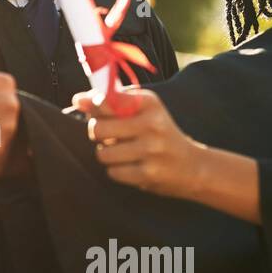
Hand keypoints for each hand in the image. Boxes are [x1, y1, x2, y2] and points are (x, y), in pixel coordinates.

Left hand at [75, 87, 203, 197]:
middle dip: (97, 134)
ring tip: (121, 152)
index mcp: (148, 102)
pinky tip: (131, 165)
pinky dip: (117, 170)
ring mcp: (151, 149)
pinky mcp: (149, 173)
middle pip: (97, 129)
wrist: (194, 167)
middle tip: (108, 136)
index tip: (97, 113)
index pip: (105, 100)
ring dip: (106, 154)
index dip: (93, 108)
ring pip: (102, 153)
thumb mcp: (141, 111)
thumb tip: (77, 100)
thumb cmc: (159, 134)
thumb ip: (109, 103)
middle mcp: (151, 123)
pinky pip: (113, 172)